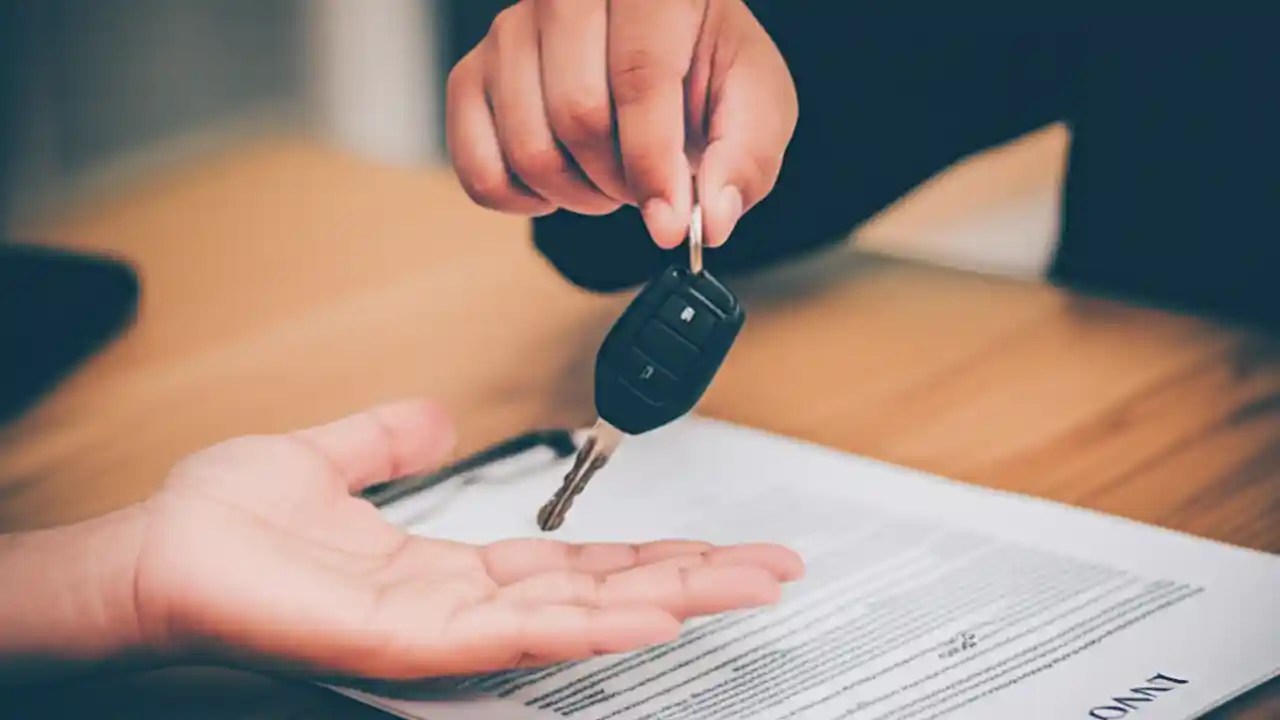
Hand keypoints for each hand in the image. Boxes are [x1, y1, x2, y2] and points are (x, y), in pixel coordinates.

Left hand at [124, 399, 801, 679]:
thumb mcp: (330, 459)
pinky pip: (517, 632)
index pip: (574, 561)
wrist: (156, 556)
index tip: (712, 542)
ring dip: (667, 598)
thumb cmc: (224, 525)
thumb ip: (389, 442)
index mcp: (448, 564)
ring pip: (579, 616)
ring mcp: (443, 630)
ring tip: (744, 585)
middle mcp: (460, 603)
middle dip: (690, 578)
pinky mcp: (414, 641)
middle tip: (771, 567)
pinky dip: (589, 622)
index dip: (648, 552)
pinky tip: (650, 610)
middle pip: (600, 590)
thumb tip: (435, 419)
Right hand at [446, 0, 797, 248]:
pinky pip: (477, 168)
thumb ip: (743, 159)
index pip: (638, 75)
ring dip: (578, 195)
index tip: (671, 223)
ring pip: (528, 148)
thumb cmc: (702, 67)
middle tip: (648, 185)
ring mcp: (508, 33)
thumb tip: (712, 222)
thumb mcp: (752, 104)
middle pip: (577, 115)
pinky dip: (522, 201)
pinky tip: (560, 183)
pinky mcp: (471, 77)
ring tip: (611, 177)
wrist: (657, 48)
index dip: (654, 162)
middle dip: (620, 181)